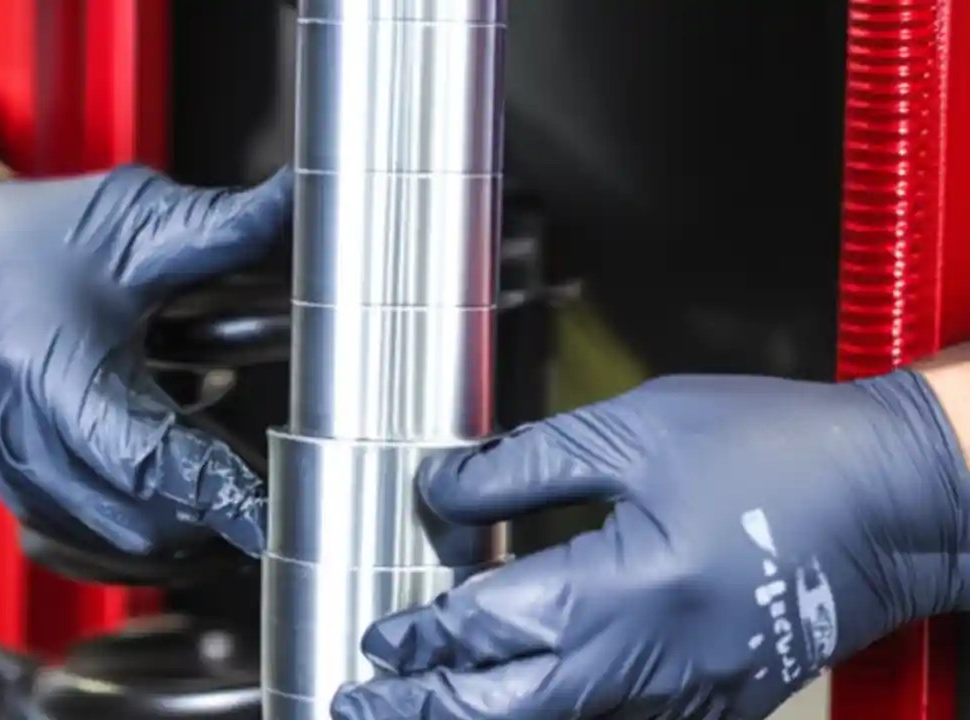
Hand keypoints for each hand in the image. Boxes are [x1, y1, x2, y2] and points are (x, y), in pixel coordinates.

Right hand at [0, 165, 291, 557]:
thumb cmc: (41, 238)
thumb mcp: (136, 223)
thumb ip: (223, 228)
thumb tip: (301, 200)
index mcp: (48, 367)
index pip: (145, 458)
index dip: (216, 490)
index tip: (273, 509)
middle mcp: (15, 428)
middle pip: (135, 517)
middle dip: (207, 512)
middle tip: (267, 491)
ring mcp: (2, 464)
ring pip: (113, 539)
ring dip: (176, 525)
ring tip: (223, 484)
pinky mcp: (6, 485)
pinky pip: (83, 536)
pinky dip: (137, 522)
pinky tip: (171, 486)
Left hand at [332, 371, 969, 718]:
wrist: (893, 494)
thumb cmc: (774, 449)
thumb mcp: (633, 430)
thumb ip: (522, 466)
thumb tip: (442, 490)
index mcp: (626, 590)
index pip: (491, 632)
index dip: (422, 639)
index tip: (377, 639)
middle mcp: (653, 663)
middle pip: (512, 710)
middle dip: (428, 710)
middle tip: (363, 704)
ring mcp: (690, 697)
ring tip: (425, 711)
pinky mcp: (719, 703)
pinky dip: (557, 719)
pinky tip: (524, 702)